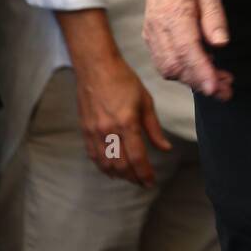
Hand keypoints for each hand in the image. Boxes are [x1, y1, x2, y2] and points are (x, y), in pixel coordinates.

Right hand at [73, 53, 172, 186]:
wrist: (96, 67)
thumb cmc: (124, 80)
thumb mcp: (145, 101)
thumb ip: (154, 128)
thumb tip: (165, 148)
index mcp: (127, 123)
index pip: (137, 158)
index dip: (145, 174)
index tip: (151, 182)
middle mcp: (109, 131)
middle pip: (121, 165)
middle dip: (133, 178)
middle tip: (142, 182)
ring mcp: (94, 133)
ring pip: (106, 164)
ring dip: (118, 175)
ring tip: (129, 177)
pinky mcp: (84, 131)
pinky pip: (93, 156)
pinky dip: (103, 166)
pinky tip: (111, 168)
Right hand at [136, 0, 233, 101]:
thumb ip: (214, 18)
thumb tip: (220, 44)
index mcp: (174, 14)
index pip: (188, 52)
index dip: (202, 73)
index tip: (216, 88)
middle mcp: (159, 27)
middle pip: (176, 66)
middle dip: (200, 82)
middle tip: (225, 89)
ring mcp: (152, 31)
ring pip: (168, 67)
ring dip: (192, 79)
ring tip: (218, 81)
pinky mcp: (152, 32)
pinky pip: (163, 59)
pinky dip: (181, 69)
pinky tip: (200, 67)